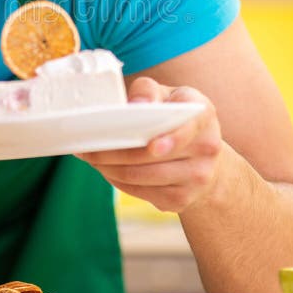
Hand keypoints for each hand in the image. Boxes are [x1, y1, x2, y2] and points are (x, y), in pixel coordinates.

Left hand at [76, 77, 222, 212]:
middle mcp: (207, 148)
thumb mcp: (168, 95)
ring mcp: (197, 179)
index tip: (151, 146)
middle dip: (114, 152)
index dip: (170, 140)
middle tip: (86, 147)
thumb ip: (148, 91)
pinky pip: (141, 193)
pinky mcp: (181, 201)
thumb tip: (133, 106)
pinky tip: (107, 169)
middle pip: (153, 156)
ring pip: (141, 177)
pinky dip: (118, 181)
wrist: (205, 159)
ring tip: (90, 157)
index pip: (188, 128)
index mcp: (203, 115)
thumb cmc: (177, 118)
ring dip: (109, 168)